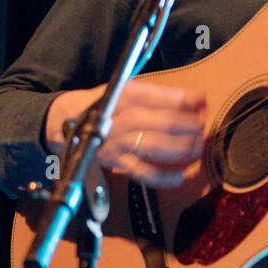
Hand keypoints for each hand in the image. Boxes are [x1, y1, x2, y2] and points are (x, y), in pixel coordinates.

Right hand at [45, 78, 206, 188]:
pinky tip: (180, 176)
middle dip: (187, 126)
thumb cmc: (104, 104)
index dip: (184, 100)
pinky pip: (141, 172)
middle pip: (160, 122)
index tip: (203, 102)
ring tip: (197, 148)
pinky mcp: (116, 162)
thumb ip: (162, 96)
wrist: (65, 121)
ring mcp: (118, 141)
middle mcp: (121, 118)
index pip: (158, 96)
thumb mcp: (127, 90)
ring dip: (180, 148)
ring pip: (154, 146)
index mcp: (124, 95)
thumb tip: (198, 99)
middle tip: (202, 128)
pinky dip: (162, 177)